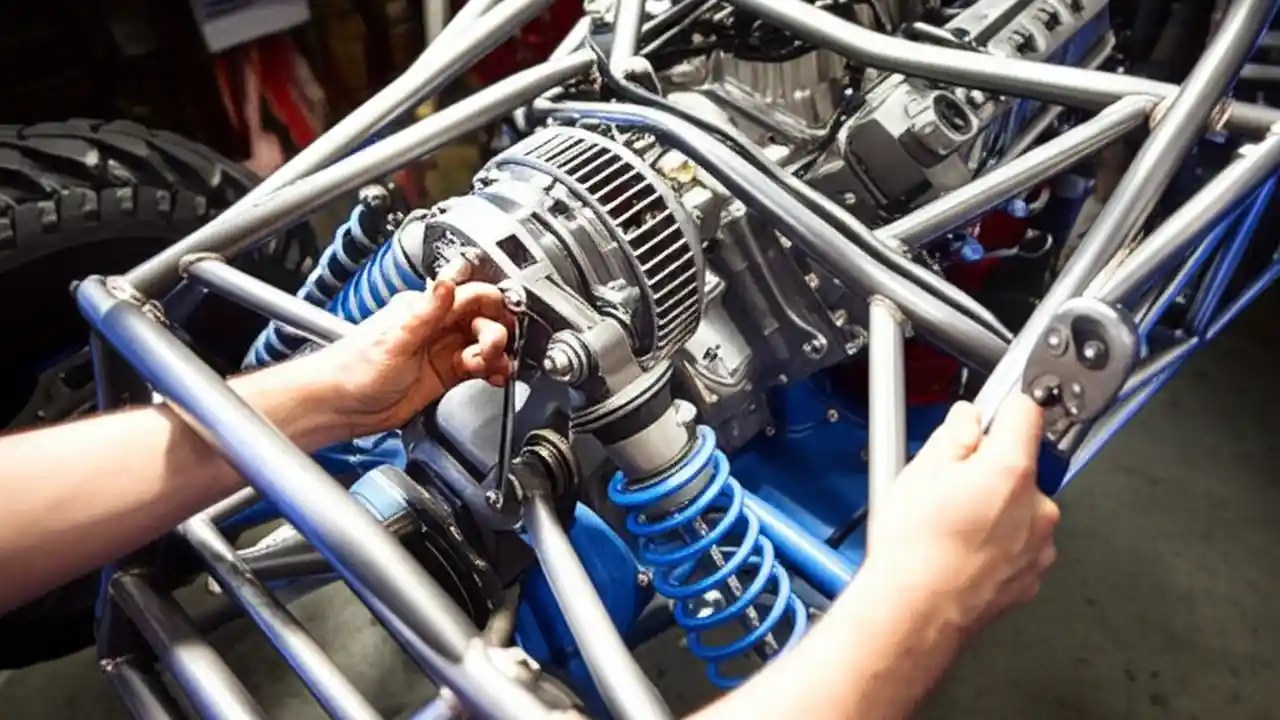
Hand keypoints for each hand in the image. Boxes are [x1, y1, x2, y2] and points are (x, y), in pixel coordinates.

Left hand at [294, 277, 513, 439]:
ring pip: (482, 343)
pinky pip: (478, 367)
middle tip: (492, 349)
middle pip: (481, 319)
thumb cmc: (354, 370)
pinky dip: (491, 370)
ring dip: (495, 354)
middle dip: (495, 332)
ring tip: (491, 367)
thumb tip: (448, 281)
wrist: (341, 407)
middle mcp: (435, 325)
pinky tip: (493, 377)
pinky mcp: (445, 373)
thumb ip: (427, 311)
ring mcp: (441, 350)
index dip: (491, 302)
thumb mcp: (396, 338)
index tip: (506, 314)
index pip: (468, 294)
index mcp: (423, 307)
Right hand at [866, 396, 1059, 634]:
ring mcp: (1039, 544)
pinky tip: (963, 549)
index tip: (992, 412)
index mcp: (1012, 470)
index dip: (1004, 408)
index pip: (1028, 412)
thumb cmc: (915, 548)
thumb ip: (954, 433)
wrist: (916, 611)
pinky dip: (999, 542)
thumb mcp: (920, 470)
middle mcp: (1038, 506)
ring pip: (1021, 507)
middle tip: (951, 485)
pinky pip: (1020, 544)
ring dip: (996, 508)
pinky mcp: (1032, 575)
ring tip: (952, 525)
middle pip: (1022, 465)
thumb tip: (969, 418)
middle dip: (992, 468)